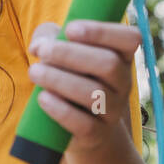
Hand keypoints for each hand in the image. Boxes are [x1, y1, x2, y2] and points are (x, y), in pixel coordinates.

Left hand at [27, 19, 140, 154]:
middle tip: (43, 52)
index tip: (70, 29)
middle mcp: (123, 83)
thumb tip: (38, 45)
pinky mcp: (97, 134)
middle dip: (70, 54)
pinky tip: (43, 98)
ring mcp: (113, 110)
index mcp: (121, 57)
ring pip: (94, 93)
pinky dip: (60, 109)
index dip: (102, 31)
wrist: (81, 129)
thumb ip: (49, 38)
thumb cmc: (70, 79)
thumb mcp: (61, 53)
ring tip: (34, 72)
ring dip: (60, 79)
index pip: (129, 39)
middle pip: (108, 64)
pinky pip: (84, 123)